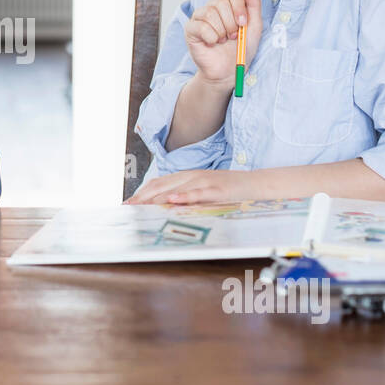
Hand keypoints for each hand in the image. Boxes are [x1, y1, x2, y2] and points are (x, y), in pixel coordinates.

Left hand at [126, 168, 253, 205]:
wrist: (256, 184)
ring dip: (157, 198)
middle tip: (129, 208)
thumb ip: (185, 195)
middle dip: (143, 197)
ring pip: (176, 189)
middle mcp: (192, 176)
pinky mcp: (217, 189)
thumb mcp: (203, 190)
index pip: (158, 183)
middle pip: (162, 185)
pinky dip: (185, 196)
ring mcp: (204, 181)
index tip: (128, 203)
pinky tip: (173, 200)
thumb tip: (166, 206)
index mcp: (187, 176)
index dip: (142, 192)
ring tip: (142, 206)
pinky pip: (198, 192)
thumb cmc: (228, 190)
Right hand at [183, 0, 261, 86]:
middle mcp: (213, 7)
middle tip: (233, 36)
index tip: (243, 22)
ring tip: (223, 40)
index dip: (239, 6)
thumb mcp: (254, 26)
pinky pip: (201, 26)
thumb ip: (253, 4)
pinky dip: (211, 37)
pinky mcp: (190, 29)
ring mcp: (200, 17)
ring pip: (210, 13)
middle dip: (231, 23)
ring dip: (221, 31)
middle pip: (221, 2)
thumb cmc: (241, 49)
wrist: (229, 71)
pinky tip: (212, 43)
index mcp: (228, 4)